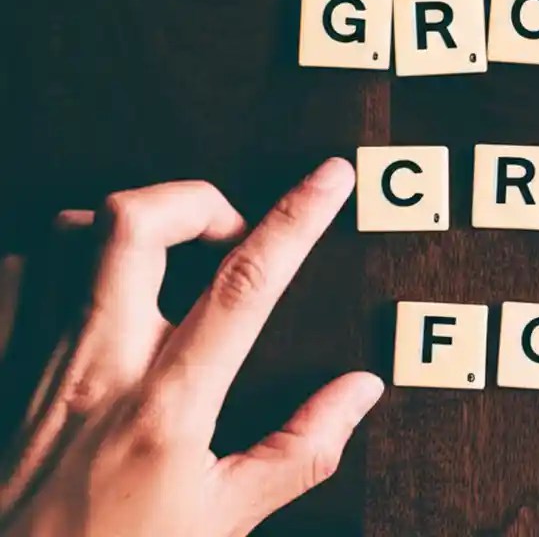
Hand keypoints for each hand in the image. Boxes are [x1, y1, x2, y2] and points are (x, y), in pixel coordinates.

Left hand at [0, 158, 382, 536]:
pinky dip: (71, 255)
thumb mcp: (224, 518)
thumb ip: (299, 450)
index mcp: (167, 404)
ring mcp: (45, 356)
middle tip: (230, 229)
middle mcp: (99, 362)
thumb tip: (358, 392)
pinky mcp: (9, 360)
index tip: (328, 180)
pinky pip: (29, 269)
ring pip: (73, 231)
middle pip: (135, 223)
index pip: (244, 283)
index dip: (296, 219)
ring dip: (135, 221)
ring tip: (174, 252)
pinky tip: (104, 286)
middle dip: (196, 198)